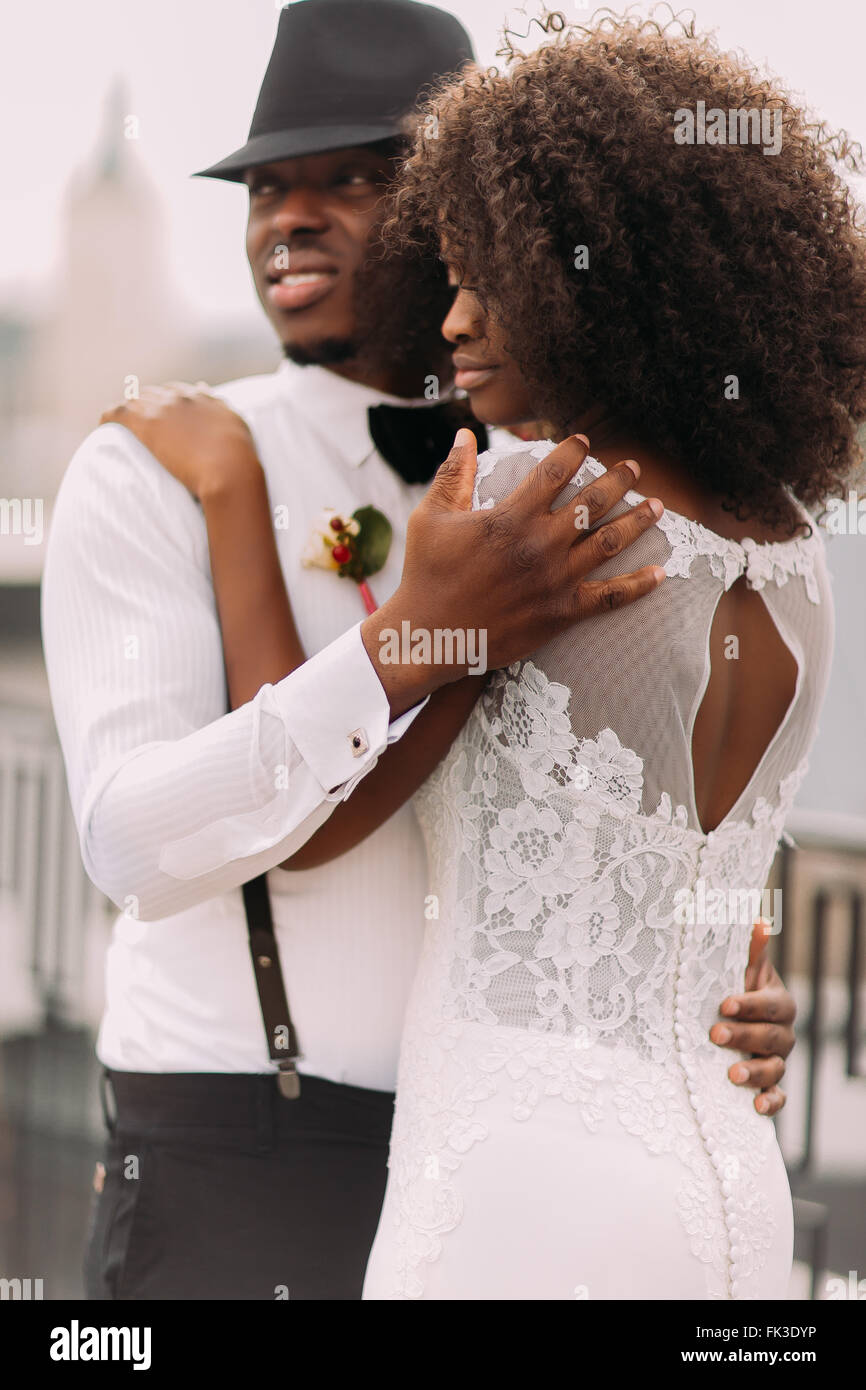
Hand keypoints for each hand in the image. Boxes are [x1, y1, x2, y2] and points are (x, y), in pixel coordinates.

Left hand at [100, 383, 261, 501]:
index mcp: (209, 401)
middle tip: (139, 425)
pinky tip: (104, 426)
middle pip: (158, 393)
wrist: (231, 471)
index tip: (165, 418)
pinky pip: (119, 412)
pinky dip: (110, 418)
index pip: (183, 392)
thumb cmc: (241, 466)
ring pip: (136, 400)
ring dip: (128, 412)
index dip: (172, 404)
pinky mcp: (148, 421)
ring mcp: (166, 408)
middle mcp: (186, 398)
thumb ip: (227, 421)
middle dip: (148, 406)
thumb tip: (219, 411)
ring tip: (117, 426)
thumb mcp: (240, 437)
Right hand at [362, 430, 665, 715]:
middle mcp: (540, 543)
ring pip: (609, 543)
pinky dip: (638, 585)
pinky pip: (610, 597)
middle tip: (633, 468)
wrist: (429, 636)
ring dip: (637, 521)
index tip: (584, 442)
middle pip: (593, 502)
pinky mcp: (561, 612)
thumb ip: (453, 474)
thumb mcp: (431, 517)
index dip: (574, 451)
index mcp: (511, 516)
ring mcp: (555, 579)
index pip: (555, 471)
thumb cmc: (425, 574)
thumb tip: (463, 434)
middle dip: (619, 480)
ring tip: (656, 506)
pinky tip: (659, 573)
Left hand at [710, 921, 795, 1116]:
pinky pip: (777, 1098)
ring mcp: (775, 1061)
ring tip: (732, 1074)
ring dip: (756, 1072)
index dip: (751, 1005)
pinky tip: (754, 1106)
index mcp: (776, 1003)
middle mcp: (781, 1034)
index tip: (725, 1004)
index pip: (772, 1004)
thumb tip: (758, 922)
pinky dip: (770, 1103)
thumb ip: (748, 949)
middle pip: (773, 1037)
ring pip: (775, 1069)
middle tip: (716, 1034)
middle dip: (745, 1036)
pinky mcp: (766, 1086)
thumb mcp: (735, 968)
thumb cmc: (728, 989)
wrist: (724, 1022)